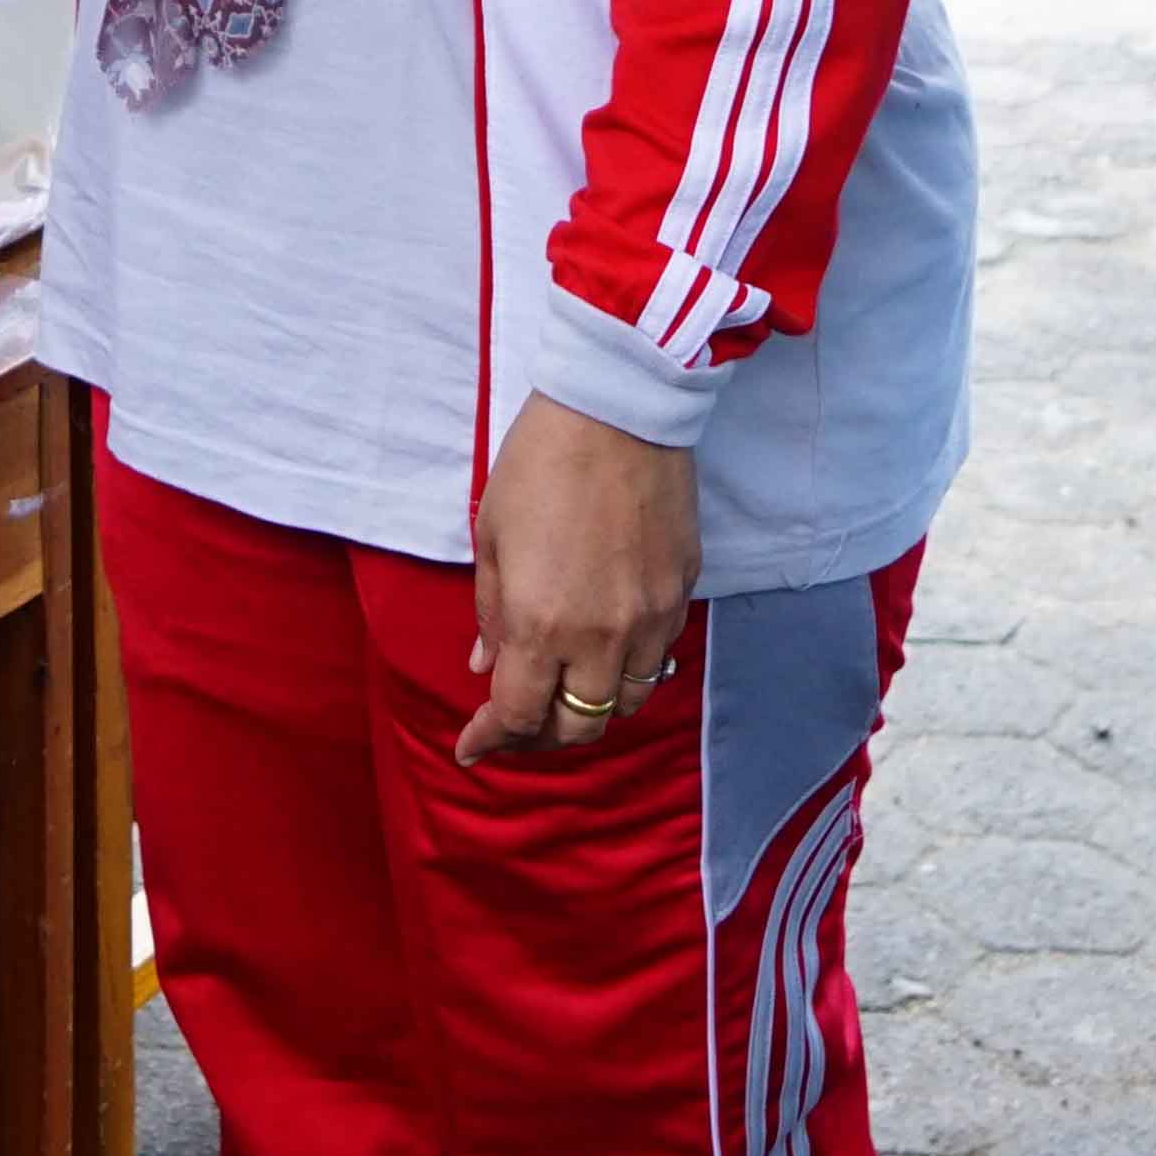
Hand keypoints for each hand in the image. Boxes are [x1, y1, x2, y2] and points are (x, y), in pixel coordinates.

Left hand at [459, 396, 695, 765]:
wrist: (618, 410)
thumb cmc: (539, 463)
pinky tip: (608, 652)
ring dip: (591, 707)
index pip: (519, 716)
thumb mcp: (492, 537)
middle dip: (543, 735)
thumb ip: (491, 613)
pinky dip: (629, 671)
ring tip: (566, 689)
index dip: (492, 740)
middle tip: (518, 721)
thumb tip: (487, 666)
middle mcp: (600, 636)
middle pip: (579, 726)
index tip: (473, 745)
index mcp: (540, 623)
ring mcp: (649, 619)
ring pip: (626, 702)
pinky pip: (658, 658)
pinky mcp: (682, 594)